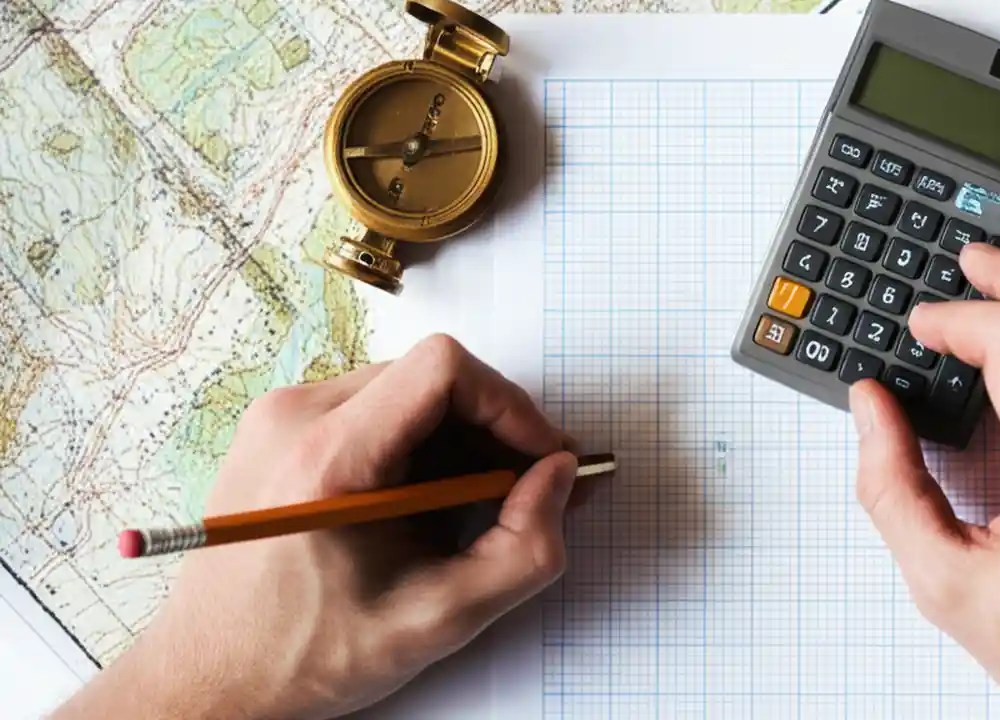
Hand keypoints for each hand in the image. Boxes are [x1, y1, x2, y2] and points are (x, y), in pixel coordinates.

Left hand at [55, 335, 577, 718]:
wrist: (210, 672)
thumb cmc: (306, 653)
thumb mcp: (438, 619)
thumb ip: (524, 549)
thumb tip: (560, 477)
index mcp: (328, 459)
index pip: (442, 368)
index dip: (510, 404)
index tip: (541, 455)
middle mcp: (295, 417)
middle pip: (430, 376)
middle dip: (492, 427)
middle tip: (526, 487)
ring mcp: (280, 416)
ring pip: (405, 389)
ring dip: (456, 437)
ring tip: (468, 507)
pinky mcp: (278, 427)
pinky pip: (372, 407)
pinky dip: (416, 442)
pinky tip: (421, 503)